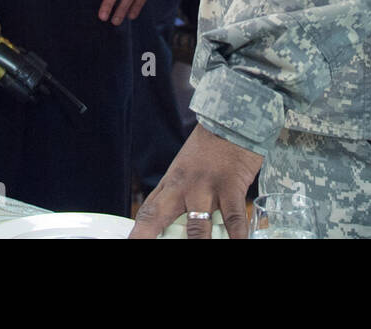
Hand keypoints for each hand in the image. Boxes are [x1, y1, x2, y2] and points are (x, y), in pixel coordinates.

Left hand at [129, 124, 263, 238]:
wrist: (232, 122)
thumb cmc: (210, 147)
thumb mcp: (185, 169)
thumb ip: (177, 194)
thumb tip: (172, 218)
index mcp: (171, 183)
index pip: (148, 212)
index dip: (138, 233)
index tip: (132, 243)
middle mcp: (183, 187)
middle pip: (159, 217)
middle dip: (148, 235)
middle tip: (142, 246)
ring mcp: (206, 188)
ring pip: (197, 226)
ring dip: (198, 243)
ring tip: (200, 248)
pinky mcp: (231, 187)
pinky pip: (233, 217)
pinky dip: (237, 235)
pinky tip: (238, 242)